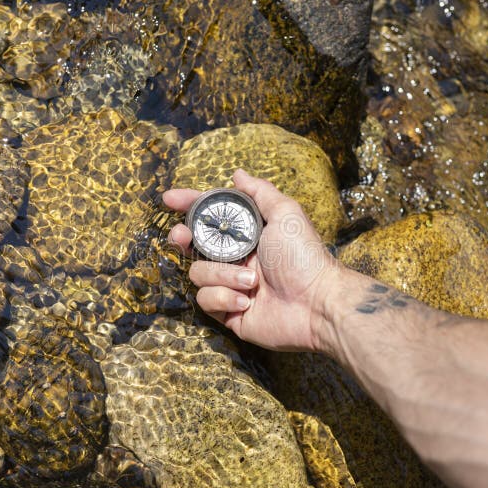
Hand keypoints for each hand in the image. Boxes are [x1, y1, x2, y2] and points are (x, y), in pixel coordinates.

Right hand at [163, 169, 340, 351]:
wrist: (317, 303)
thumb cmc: (305, 257)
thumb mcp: (285, 214)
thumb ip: (260, 192)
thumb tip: (238, 174)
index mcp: (248, 236)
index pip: (211, 217)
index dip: (189, 206)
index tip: (170, 199)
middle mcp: (236, 260)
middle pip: (194, 245)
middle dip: (183, 238)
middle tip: (182, 236)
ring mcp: (230, 286)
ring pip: (198, 273)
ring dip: (223, 275)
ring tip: (253, 280)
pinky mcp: (229, 312)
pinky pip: (207, 299)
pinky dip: (225, 296)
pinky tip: (247, 300)